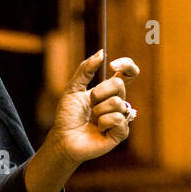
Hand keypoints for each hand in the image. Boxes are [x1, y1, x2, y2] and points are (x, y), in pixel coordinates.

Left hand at [48, 50, 138, 164]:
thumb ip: (85, 70)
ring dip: (98, 110)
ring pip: (118, 103)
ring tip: (92, 119)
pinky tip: (98, 130)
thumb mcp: (73, 89)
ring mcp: (121, 118)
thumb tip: (101, 53)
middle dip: (99, 93)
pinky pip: (119, 119)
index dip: (126, 65)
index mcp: (109, 91)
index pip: (128, 74)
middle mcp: (118, 102)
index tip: (112, 65)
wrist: (63, 138)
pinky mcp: (121, 133)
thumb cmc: (67, 116)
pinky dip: (104, 123)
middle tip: (89, 104)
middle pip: (119, 85)